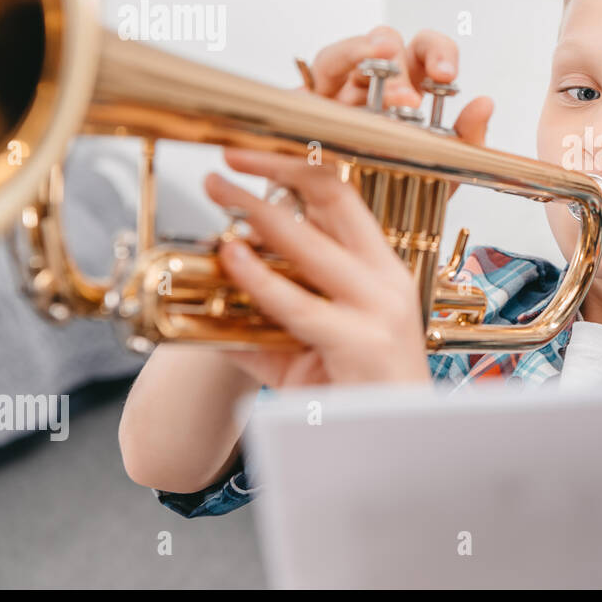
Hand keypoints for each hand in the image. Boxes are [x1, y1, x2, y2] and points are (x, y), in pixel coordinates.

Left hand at [204, 147, 431, 387]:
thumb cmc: (354, 393)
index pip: (344, 198)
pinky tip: (232, 256)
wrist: (390, 447)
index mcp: (382, 269)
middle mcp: (386, 279)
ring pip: (312, 243)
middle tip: (226, 159)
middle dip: (277, 169)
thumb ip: (267, 317)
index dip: (295, 166)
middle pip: (334, 199)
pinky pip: (296, 301)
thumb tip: (212, 293)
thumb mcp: (311, 344)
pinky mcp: (358, 341)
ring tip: (219, 193)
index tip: (250, 154)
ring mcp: (377, 308)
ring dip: (258, 212)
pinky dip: (258, 275)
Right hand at [303, 26, 493, 198]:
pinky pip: (303, 94)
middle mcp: (372, 81)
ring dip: (355, 57)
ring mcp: (335, 94)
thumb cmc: (404, 190)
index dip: (437, 52)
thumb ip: (468, 138)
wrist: (362, 227)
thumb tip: (484, 103)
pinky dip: (316, 94)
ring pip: (337, 56)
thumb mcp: (445, 169)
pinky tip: (330, 108)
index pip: (425, 49)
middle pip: (382, 41)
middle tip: (408, 96)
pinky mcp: (303, 114)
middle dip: (395, 58)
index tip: (445, 76)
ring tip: (368, 75)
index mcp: (412, 84)